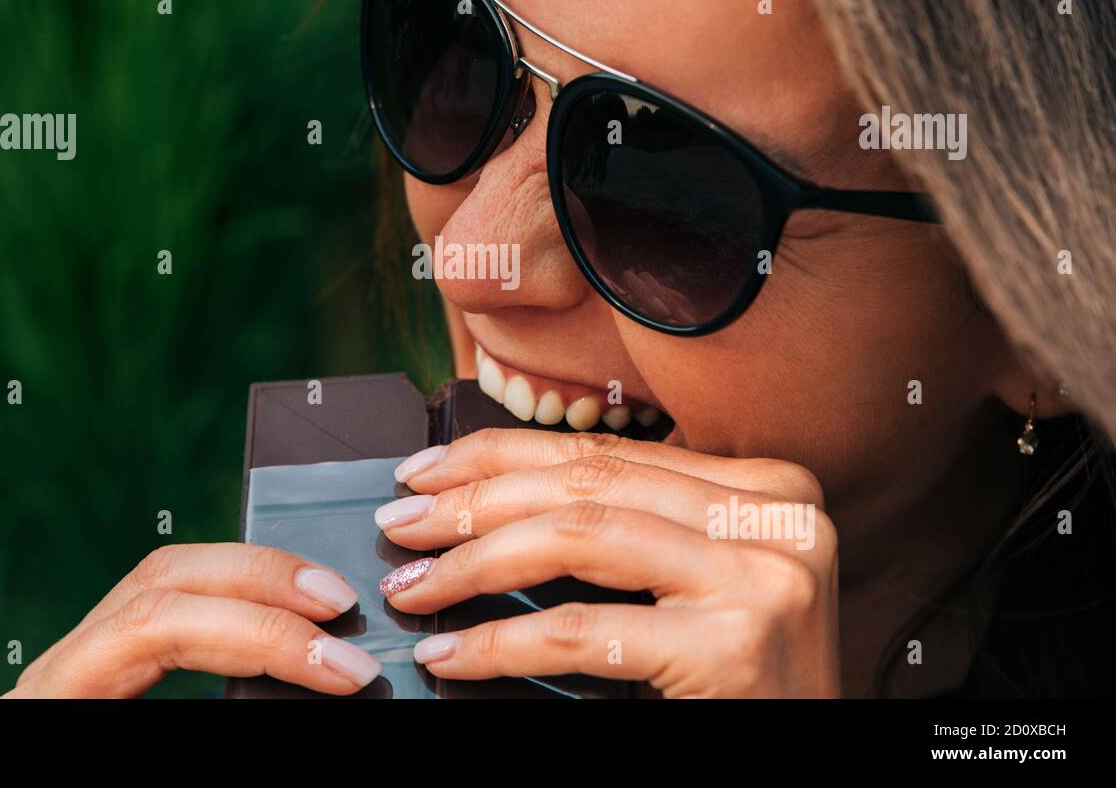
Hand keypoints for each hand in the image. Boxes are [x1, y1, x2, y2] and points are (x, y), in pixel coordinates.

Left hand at [3, 543, 379, 696]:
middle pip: (164, 577)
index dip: (262, 636)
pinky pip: (169, 608)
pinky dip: (235, 601)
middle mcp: (56, 672)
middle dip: (265, 583)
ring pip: (166, 577)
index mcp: (49, 704)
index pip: (158, 624)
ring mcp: (76, 665)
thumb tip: (315, 695)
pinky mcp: (104, 674)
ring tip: (325, 601)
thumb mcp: (152, 773)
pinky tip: (279, 612)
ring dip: (256, 579)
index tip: (340, 673)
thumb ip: (222, 719)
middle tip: (343, 611)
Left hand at [377, 429, 840, 696]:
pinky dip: (499, 642)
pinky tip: (451, 651)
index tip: (429, 469)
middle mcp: (773, 516)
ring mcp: (761, 578)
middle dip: (475, 500)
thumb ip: (630, 528)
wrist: (807, 756)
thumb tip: (494, 499)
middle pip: (587, 485)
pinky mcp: (736, 647)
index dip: (503, 454)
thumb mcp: (696, 581)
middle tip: (401, 523)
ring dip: (474, 560)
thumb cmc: (741, 680)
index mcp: (764, 488)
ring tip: (413, 581)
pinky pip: (583, 631)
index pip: (608, 454)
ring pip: (579, 538)